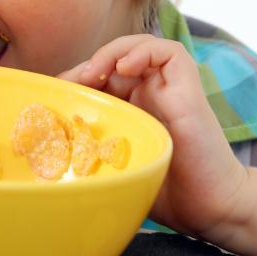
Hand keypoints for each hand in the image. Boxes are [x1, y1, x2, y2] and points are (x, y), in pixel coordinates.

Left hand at [59, 34, 248, 240]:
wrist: (208, 208)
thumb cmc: (164, 193)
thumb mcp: (114, 167)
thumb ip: (89, 151)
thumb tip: (47, 147)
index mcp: (131, 108)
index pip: (98, 78)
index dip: (75, 81)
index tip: (56, 97)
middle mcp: (149, 92)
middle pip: (113, 60)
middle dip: (87, 66)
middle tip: (69, 85)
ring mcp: (169, 87)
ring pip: (138, 47)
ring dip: (111, 53)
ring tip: (93, 73)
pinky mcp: (188, 87)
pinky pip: (168, 52)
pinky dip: (143, 51)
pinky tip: (123, 68)